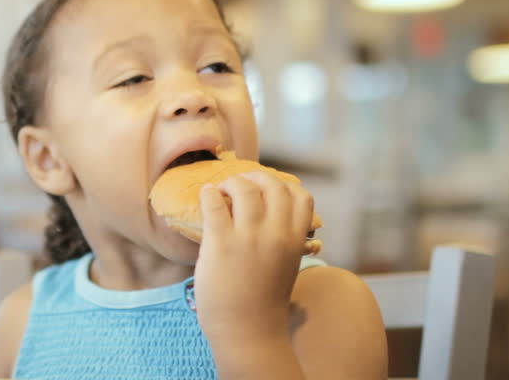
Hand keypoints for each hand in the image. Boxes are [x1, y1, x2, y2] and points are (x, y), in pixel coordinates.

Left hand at [193, 171, 314, 343]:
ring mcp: (248, 237)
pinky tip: (206, 195)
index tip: (267, 188)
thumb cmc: (263, 302)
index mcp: (296, 240)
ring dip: (231, 183)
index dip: (284, 186)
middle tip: (240, 183)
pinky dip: (209, 193)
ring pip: (243, 187)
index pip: (302, 196)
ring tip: (221, 190)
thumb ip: (283, 240)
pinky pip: (214, 202)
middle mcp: (276, 234)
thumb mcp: (286, 266)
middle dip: (256, 176)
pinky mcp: (220, 242)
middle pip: (273, 184)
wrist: (247, 332)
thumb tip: (268, 215)